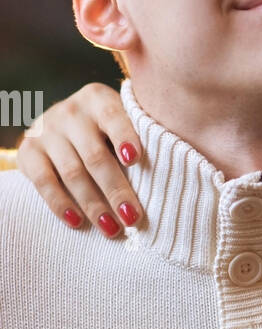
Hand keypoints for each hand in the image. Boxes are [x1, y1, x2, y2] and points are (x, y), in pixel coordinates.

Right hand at [17, 83, 142, 237]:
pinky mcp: (28, 150)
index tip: (135, 159)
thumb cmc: (107, 132)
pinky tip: (77, 222)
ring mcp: (46, 130)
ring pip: (72, 173)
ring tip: (112, 229)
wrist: (61, 127)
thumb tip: (165, 184)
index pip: (113, 117)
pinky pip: (44, 182)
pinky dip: (60, 204)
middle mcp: (70, 111)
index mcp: (98, 99)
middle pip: (95, 156)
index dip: (124, 137)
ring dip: (93, 205)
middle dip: (116, 190)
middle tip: (132, 218)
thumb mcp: (122, 124)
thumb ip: (140, 140)